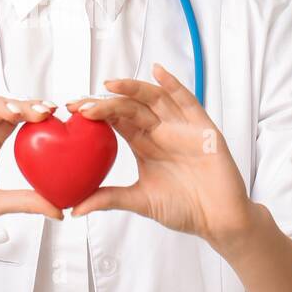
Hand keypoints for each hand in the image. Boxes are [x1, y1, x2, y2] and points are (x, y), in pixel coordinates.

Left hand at [66, 63, 259, 248]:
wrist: (218, 219)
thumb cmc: (183, 209)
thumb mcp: (140, 201)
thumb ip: (109, 199)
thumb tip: (74, 209)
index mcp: (144, 145)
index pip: (116, 121)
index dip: (96, 113)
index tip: (72, 111)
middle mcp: (160, 131)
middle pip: (130, 108)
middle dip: (106, 103)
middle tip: (82, 105)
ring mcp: (181, 127)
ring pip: (154, 99)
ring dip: (133, 89)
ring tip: (111, 85)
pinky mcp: (202, 128)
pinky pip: (187, 101)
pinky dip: (173, 85)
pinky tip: (158, 72)